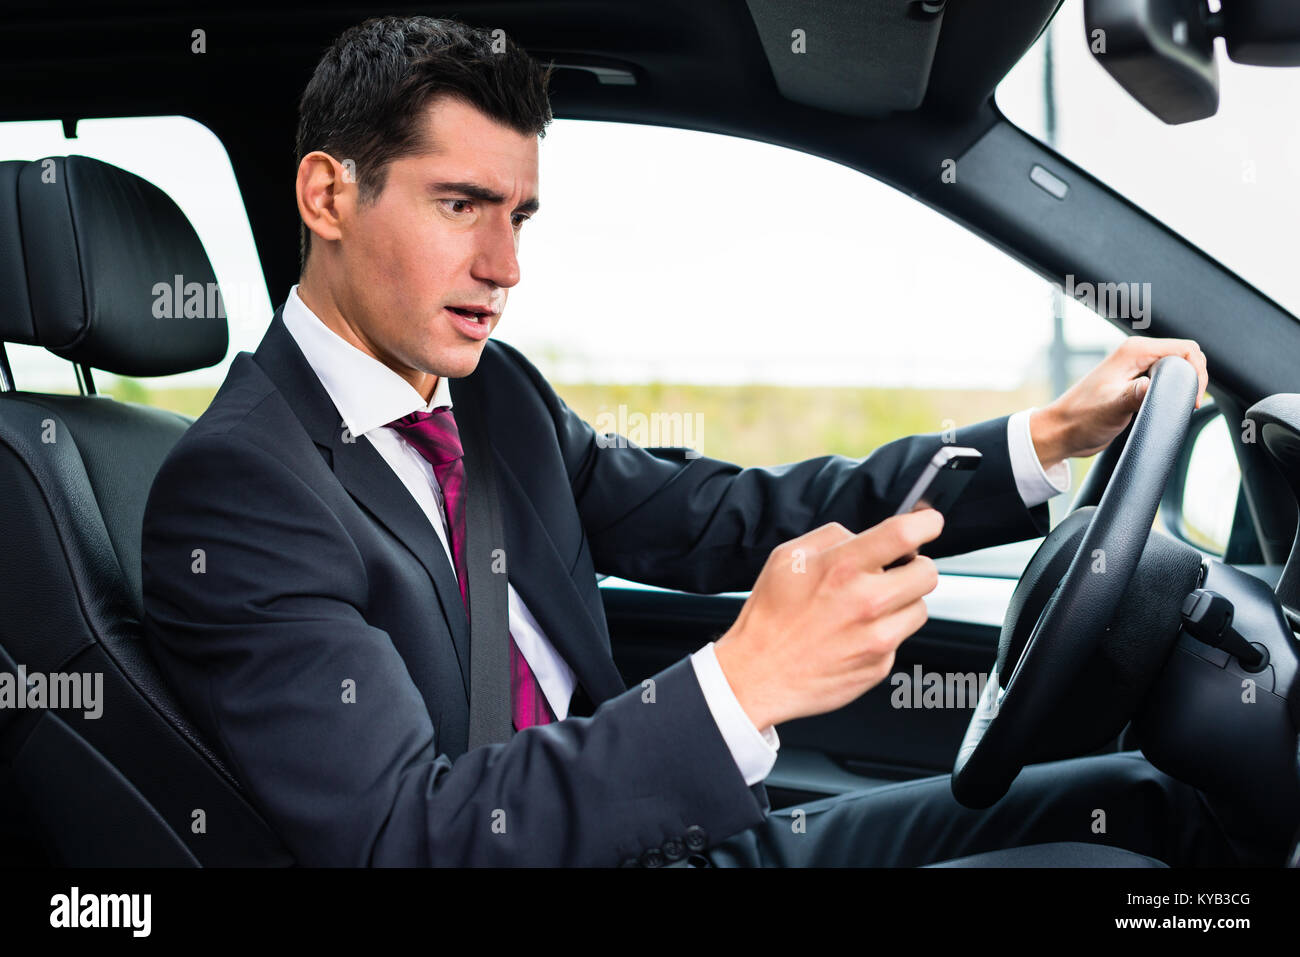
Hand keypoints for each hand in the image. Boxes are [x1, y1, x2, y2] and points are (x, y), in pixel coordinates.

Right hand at [713, 510, 943, 729]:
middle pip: (927, 573)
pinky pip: (899, 639)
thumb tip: (864, 535)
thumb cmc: (769, 616)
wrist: (758, 675)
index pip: (905, 534)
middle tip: (894, 572)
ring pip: (919, 608)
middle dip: (915, 567)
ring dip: (902, 603)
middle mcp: (867, 602)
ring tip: (867, 608)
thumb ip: (832, 538)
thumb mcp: (787, 558)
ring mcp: (877, 638)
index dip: (926, 523)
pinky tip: (853, 635)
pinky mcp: (880, 665)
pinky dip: (884, 633)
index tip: (929, 523)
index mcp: (843, 567)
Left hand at [1029, 337, 1208, 467]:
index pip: (1185, 348)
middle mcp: (1136, 355)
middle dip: (1194, 378)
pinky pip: (1166, 381)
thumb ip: (1135, 395)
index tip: (1192, 398)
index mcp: (1133, 351)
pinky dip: (1173, 392)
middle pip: (1185, 357)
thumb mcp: (1111, 408)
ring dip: (1183, 386)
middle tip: (1189, 404)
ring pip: (1176, 370)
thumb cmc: (1081, 419)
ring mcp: (1137, 369)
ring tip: (1179, 407)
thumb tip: (1154, 386)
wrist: (1062, 432)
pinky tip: (1168, 408)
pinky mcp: (1136, 384)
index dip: (1197, 372)